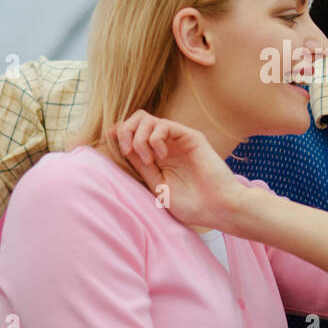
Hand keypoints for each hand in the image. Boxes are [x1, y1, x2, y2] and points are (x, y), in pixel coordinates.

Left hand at [109, 110, 245, 229]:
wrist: (218, 209)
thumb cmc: (192, 204)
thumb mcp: (157, 185)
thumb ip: (140, 164)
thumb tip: (119, 143)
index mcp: (157, 155)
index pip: (132, 131)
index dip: (119, 132)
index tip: (109, 139)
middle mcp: (167, 143)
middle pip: (137, 119)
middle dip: (125, 132)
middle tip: (130, 153)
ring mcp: (179, 139)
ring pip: (146, 119)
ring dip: (139, 138)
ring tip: (149, 160)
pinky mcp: (191, 136)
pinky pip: (163, 125)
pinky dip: (154, 138)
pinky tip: (160, 156)